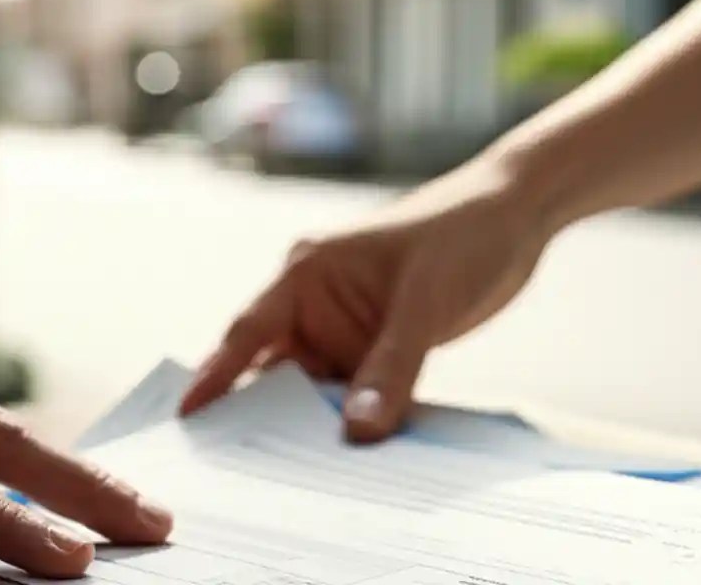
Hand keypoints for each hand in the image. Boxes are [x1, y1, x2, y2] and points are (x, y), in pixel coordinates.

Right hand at [179, 159, 557, 441]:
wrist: (516, 216)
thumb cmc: (463, 234)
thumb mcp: (424, 302)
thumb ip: (391, 367)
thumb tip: (357, 435)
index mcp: (306, 274)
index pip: (249, 332)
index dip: (215, 375)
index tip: (185, 418)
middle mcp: (314, 304)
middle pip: (274, 372)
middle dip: (259, 419)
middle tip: (235, 478)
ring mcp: (344, 329)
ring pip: (314, 390)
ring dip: (311, 427)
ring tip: (291, 484)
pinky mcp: (374, 349)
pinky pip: (352, 395)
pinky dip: (351, 422)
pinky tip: (351, 463)